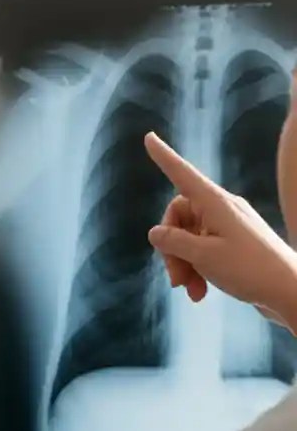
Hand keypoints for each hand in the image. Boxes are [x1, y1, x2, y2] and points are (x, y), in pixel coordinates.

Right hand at [144, 131, 296, 320]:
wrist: (290, 291)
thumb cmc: (250, 269)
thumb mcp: (203, 256)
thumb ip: (173, 242)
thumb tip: (155, 231)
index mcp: (216, 204)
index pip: (183, 175)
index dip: (164, 157)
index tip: (149, 138)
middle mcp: (222, 209)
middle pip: (178, 217)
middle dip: (170, 247)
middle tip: (174, 276)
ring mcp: (228, 226)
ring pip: (188, 237)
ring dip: (182, 263)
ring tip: (187, 289)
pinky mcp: (234, 244)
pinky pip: (203, 249)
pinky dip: (196, 269)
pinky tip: (199, 292)